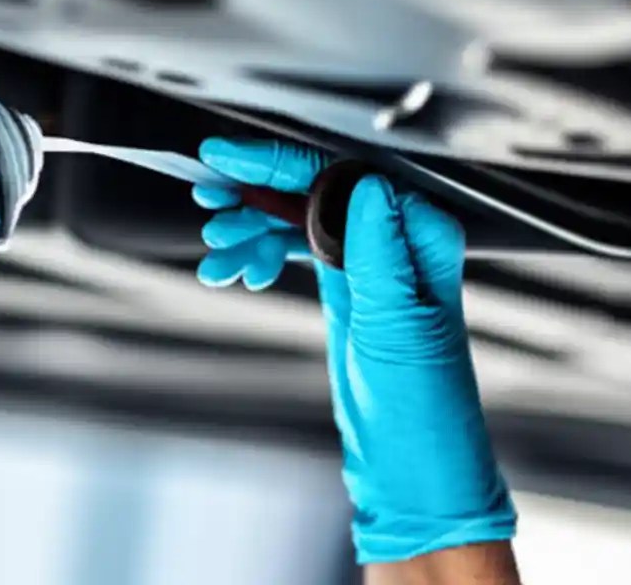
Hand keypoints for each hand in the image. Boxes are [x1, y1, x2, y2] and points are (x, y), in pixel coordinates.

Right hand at [195, 138, 515, 563]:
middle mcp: (397, 240)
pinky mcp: (346, 288)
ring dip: (250, 229)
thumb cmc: (422, 410)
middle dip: (254, 194)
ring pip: (296, 220)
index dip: (277, 162)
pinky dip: (260, 255)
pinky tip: (236, 271)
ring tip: (217, 251)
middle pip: (313, 189)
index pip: (341, 175)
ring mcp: (368, 263)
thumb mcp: (396, 325)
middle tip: (208, 204)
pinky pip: (294, 250)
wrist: (412, 472)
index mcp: (420, 235)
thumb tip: (362, 187)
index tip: (226, 158)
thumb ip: (376, 252)